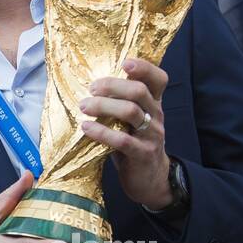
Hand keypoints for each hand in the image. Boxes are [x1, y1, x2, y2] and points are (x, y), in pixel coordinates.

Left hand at [80, 57, 172, 208]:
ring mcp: (152, 135)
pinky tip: (86, 127)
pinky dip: (102, 132)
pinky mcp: (143, 154)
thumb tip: (88, 84)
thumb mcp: (131, 120)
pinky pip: (122, 140)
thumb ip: (120, 102)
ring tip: (84, 106)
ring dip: (103, 106)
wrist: (150, 179)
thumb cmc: (134, 143)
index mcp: (154, 103)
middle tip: (91, 89)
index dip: (145, 67)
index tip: (125, 63)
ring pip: (131, 112)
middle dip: (112, 85)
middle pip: (139, 91)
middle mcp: (156, 115)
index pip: (159, 79)